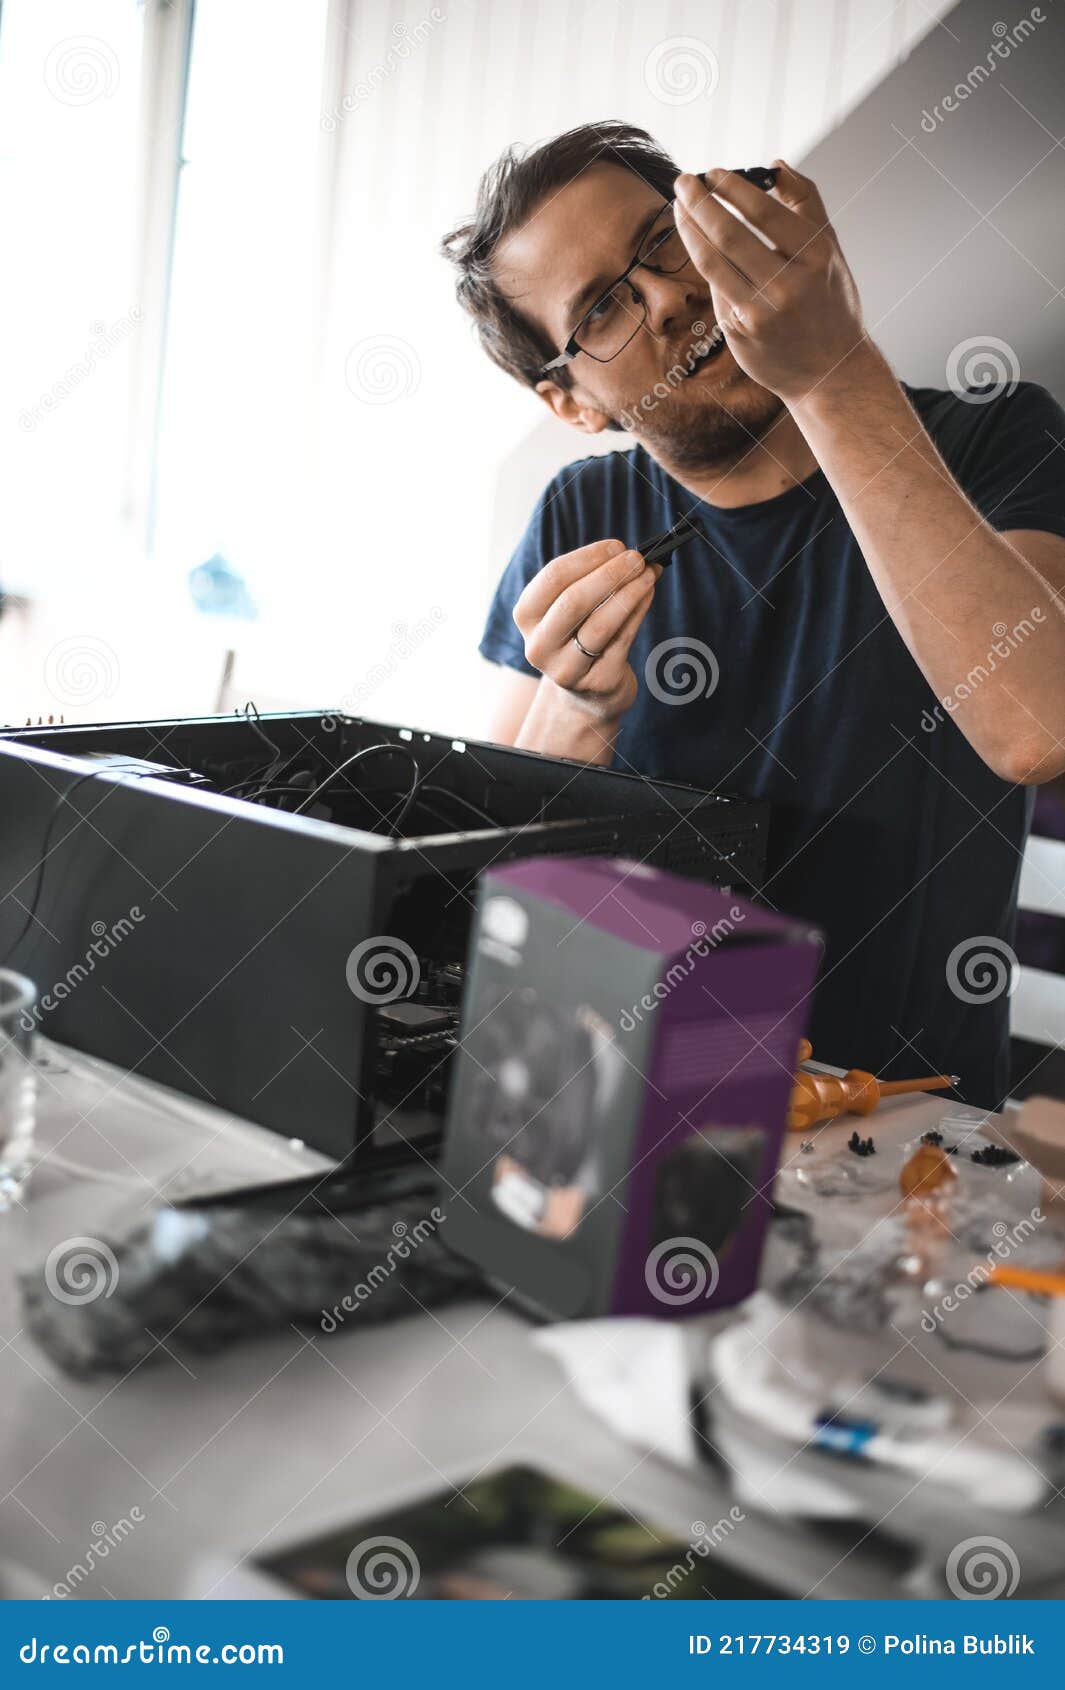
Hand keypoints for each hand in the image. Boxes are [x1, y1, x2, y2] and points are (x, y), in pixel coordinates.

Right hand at [512, 539, 659, 722]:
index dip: (588, 557)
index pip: (553, 577)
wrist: (587, 692)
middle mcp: (539, 646)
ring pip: (600, 624)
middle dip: (610, 574)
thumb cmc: (579, 636)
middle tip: (637, 558)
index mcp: (526, 617)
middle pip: (573, 601)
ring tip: (649, 574)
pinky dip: (638, 611)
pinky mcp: (598, 682)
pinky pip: (623, 639)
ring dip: (629, 592)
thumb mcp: (570, 608)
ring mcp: (567, 669)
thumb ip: (589, 579)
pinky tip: (648, 594)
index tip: (617, 546)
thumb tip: (626, 554)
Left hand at [673, 162, 870, 406]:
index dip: (731, 188)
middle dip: (699, 203)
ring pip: (712, 261)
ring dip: (689, 229)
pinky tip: (697, 243)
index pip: (764, 211)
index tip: (712, 173)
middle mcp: (789, 284)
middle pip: (729, 234)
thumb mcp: (831, 250)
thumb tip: (776, 165)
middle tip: (683, 181)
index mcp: (816, 255)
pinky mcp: (740, 332)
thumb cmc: (829, 302)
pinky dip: (705, 262)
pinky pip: (715, 288)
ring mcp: (761, 311)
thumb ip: (806, 205)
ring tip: (679, 206)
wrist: (831, 370)